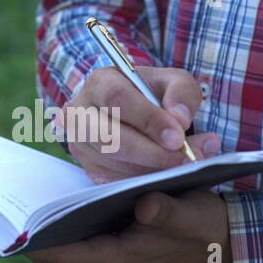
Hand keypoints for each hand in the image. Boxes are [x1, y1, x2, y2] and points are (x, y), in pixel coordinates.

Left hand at [26, 190, 231, 262]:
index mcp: (112, 260)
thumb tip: (146, 206)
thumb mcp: (190, 215)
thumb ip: (168, 212)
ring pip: (56, 239)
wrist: (218, 237)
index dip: (27, 235)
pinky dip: (61, 213)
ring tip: (24, 183)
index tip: (7, 211)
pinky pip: (69, 231)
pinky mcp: (105, 243)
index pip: (52, 253)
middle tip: (8, 188)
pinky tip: (54, 184)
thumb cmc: (203, 227)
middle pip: (47, 247)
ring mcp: (101, 254)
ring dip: (44, 216)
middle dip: (29, 222)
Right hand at [62, 66, 221, 182]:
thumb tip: (180, 118)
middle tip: (182, 159)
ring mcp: (80, 143)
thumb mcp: (172, 82)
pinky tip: (162, 174)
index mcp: (100, 82)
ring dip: (149, 169)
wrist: (136, 114)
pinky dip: (142, 180)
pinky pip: (114, 180)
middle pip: (110, 136)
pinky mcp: (87, 168)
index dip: (148, 119)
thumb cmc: (152, 95)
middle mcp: (81, 112)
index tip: (177, 138)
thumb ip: (182, 92)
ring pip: (113, 162)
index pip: (117, 98)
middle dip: (151, 151)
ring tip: (179, 166)